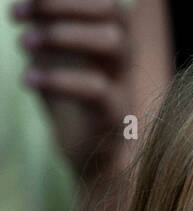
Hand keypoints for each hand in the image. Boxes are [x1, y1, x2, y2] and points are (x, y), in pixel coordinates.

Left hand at [12, 0, 134, 178]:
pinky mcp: (116, 115)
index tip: (18, 5)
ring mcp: (123, 84)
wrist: (91, 159)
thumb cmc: (70, 102)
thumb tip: (22, 5)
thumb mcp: (51, 56)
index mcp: (108, 34)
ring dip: (62, 35)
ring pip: (111, 42)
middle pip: (109, 9)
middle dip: (60, 3)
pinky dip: (58, 80)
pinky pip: (96, 88)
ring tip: (23, 43)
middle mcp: (122, 56)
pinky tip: (28, 80)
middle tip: (16, 16)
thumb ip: (42, 26)